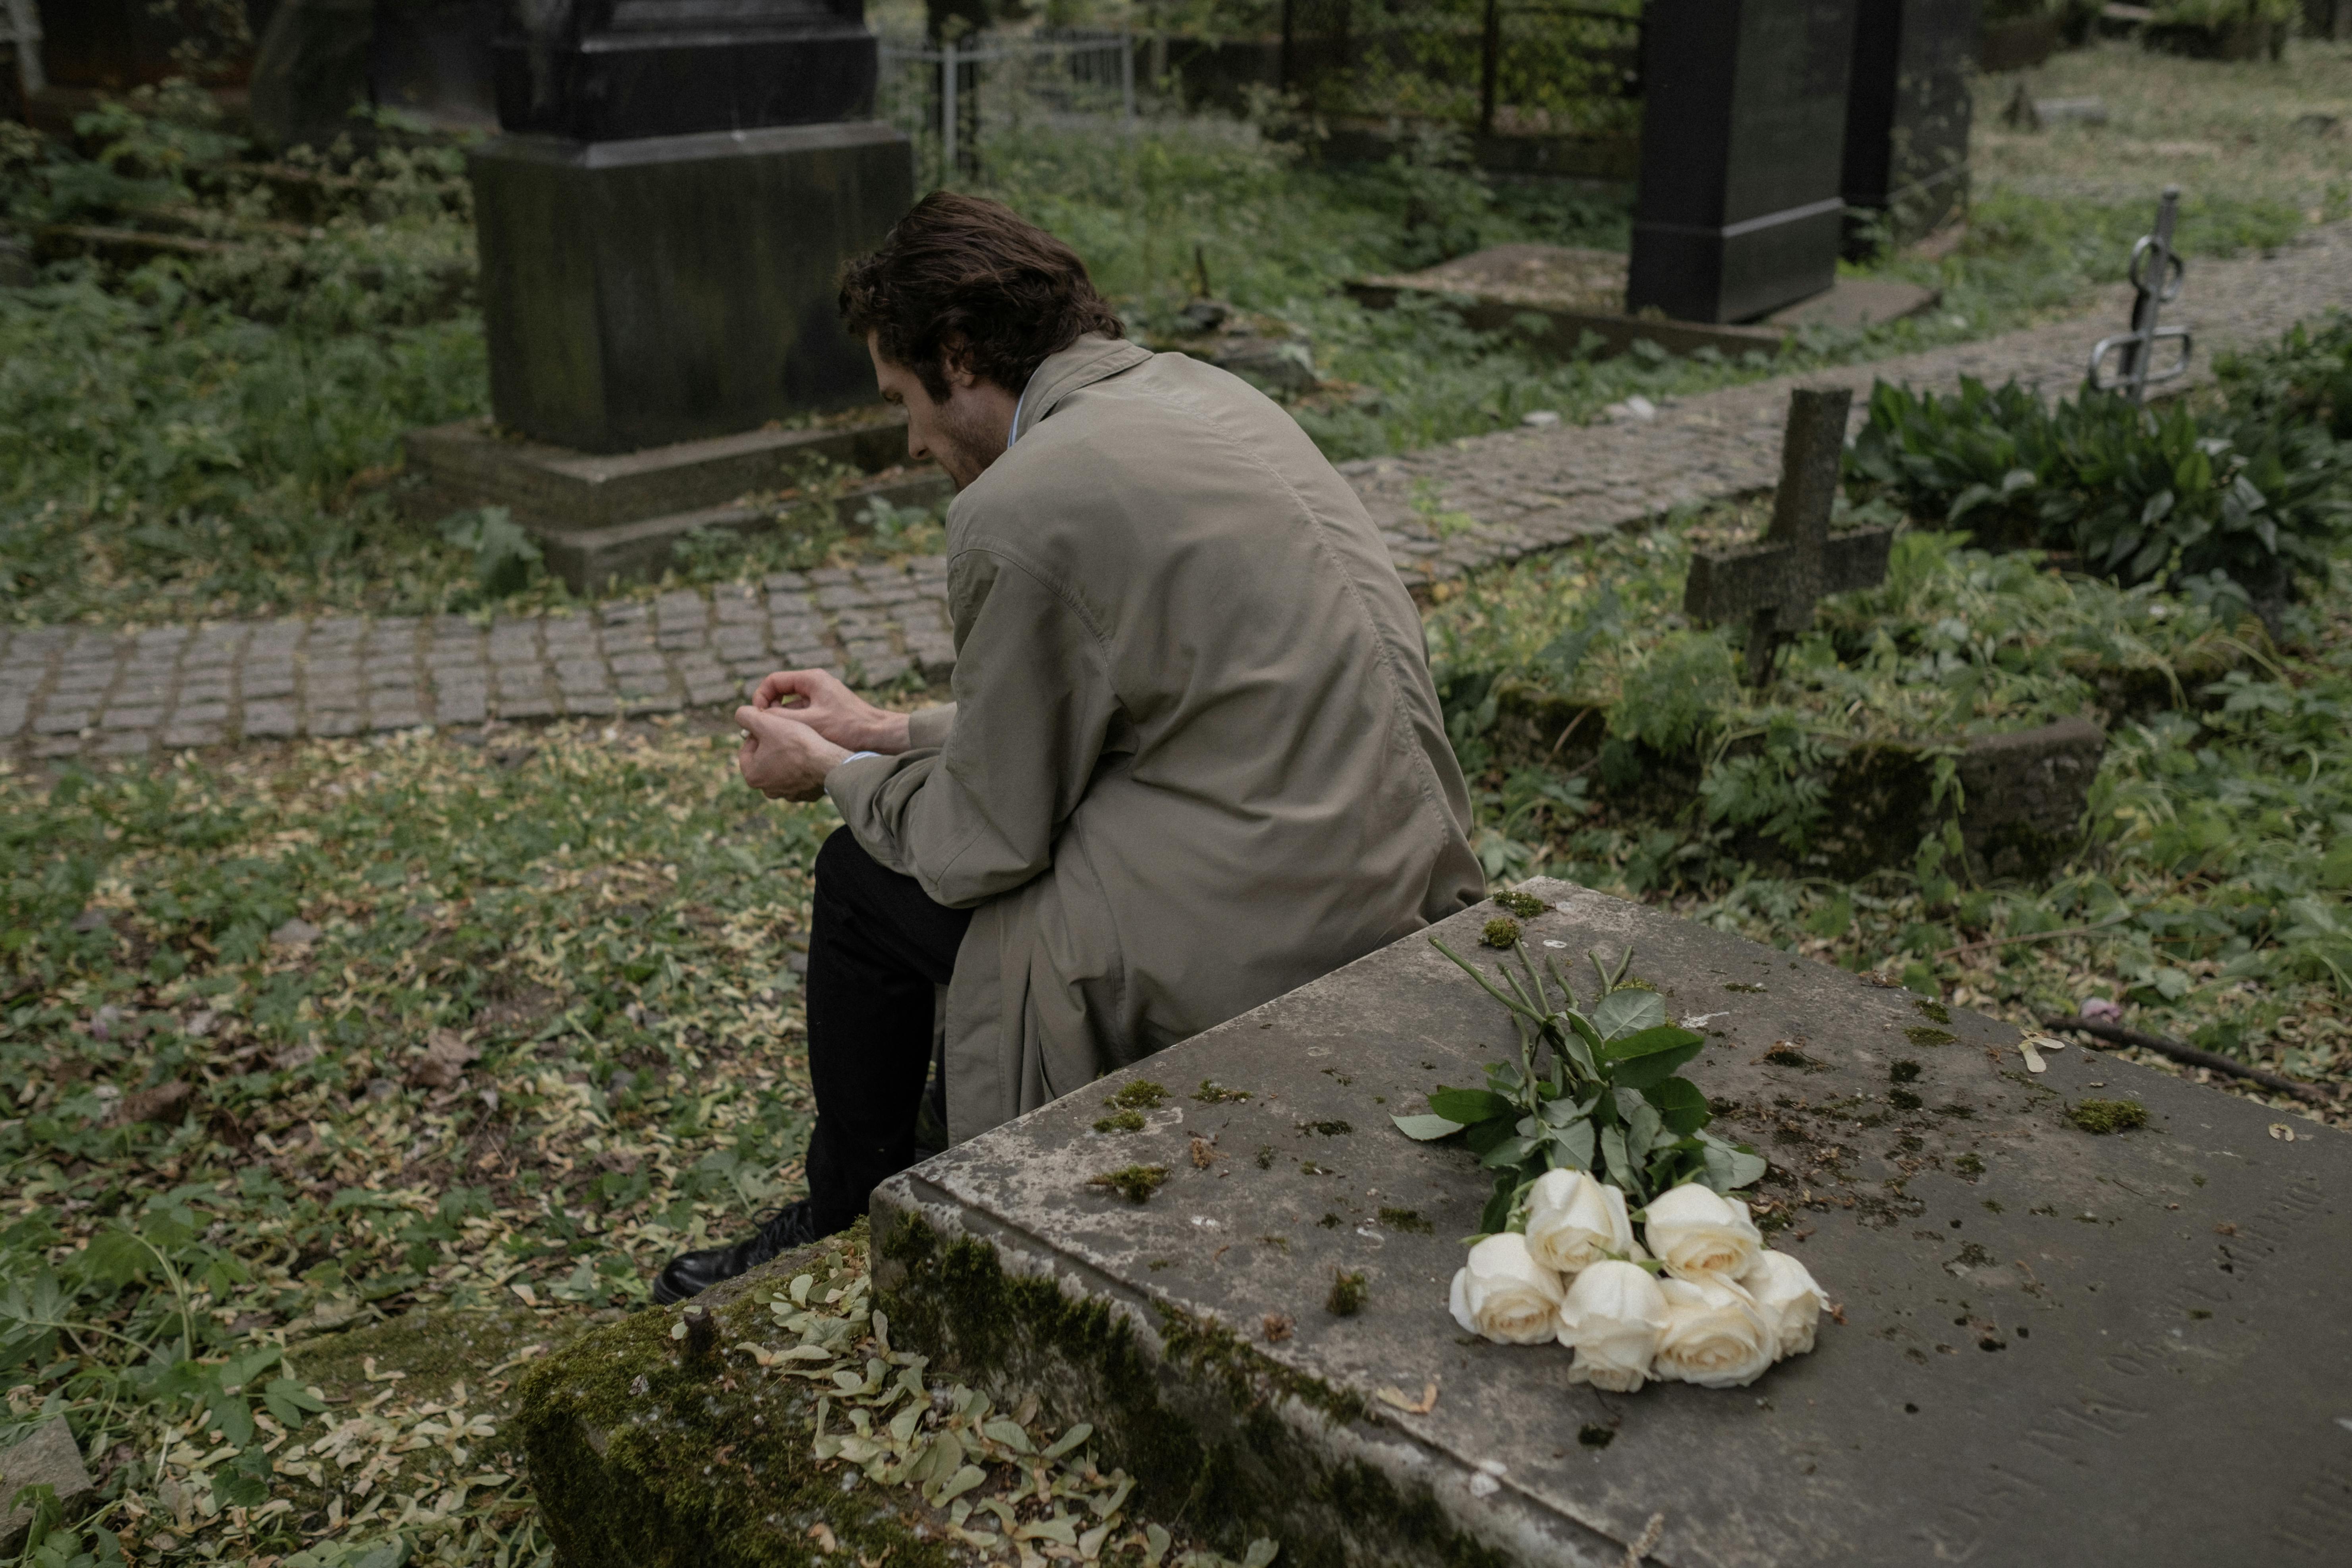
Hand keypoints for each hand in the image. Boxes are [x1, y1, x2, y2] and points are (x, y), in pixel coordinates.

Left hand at [736, 705, 851, 801]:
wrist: (828, 763)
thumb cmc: (796, 744)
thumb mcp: (766, 723)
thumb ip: (746, 716)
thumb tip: (741, 715)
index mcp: (752, 776)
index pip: (747, 748)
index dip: (758, 731)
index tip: (771, 724)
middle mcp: (768, 790)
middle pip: (765, 759)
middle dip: (773, 744)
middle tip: (786, 731)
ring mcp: (788, 794)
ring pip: (783, 767)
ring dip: (788, 755)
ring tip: (799, 741)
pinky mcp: (806, 794)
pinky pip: (800, 776)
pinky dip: (803, 766)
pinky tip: (811, 754)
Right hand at [752, 668, 911, 753]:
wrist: (879, 737)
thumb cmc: (848, 729)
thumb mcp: (809, 724)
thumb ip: (780, 719)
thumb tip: (756, 717)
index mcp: (811, 680)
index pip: (773, 681)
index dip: (760, 697)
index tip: (758, 716)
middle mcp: (815, 685)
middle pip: (780, 694)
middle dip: (770, 712)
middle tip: (764, 730)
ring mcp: (821, 699)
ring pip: (791, 708)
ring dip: (782, 722)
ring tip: (777, 739)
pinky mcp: (826, 713)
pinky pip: (802, 717)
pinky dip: (795, 727)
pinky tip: (792, 743)